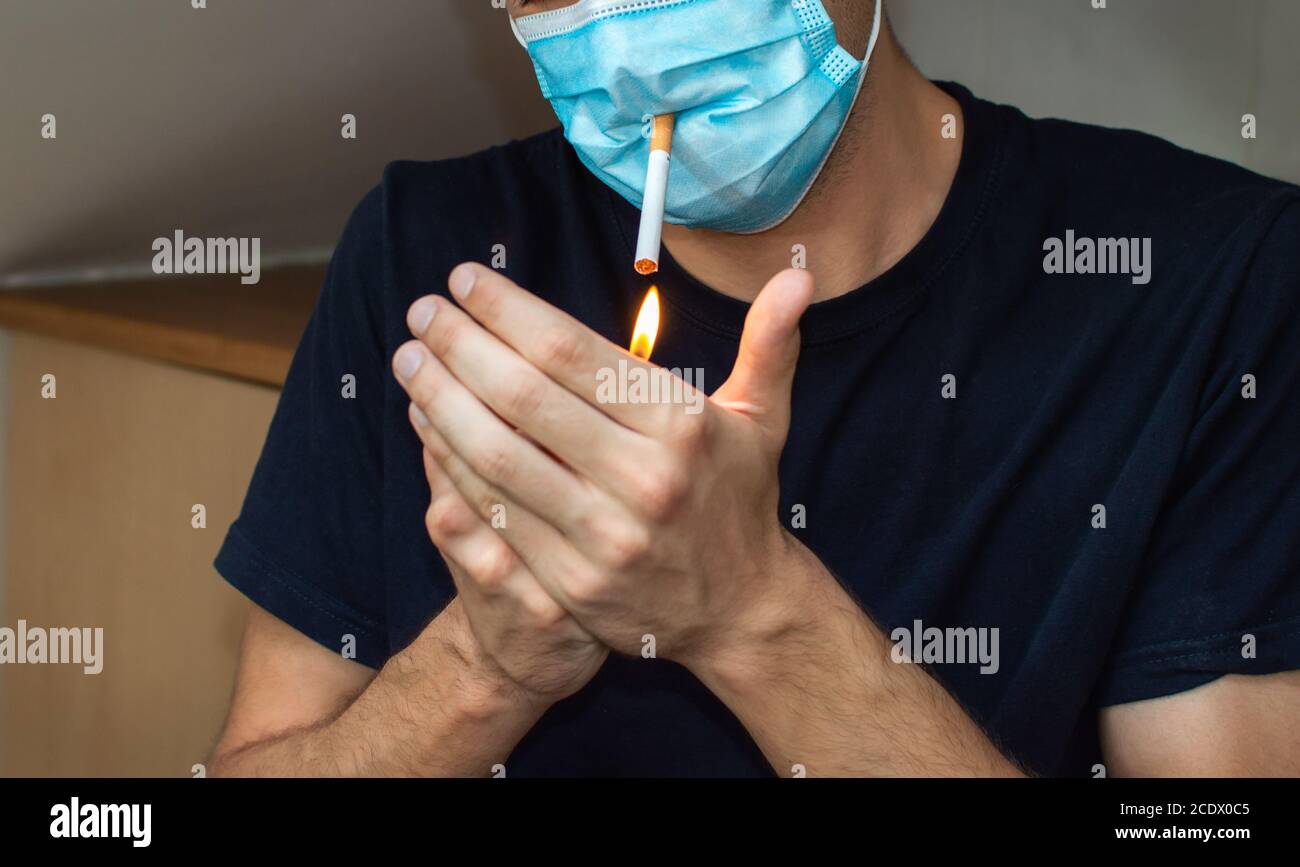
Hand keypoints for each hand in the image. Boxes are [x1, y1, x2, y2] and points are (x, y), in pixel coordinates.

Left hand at [392, 264, 821, 670]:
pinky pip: (496, 516)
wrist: (739, 608)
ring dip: (440, 402)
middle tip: (421, 313)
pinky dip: (452, 469)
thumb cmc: (737, 498)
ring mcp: (604, 537)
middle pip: (523, 398)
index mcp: (681, 425)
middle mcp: (642, 478)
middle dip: (460, 346)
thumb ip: (771, 344)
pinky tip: (426, 428)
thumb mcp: (761, 419)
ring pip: (498, 457)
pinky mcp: (572, 582)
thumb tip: (799, 275)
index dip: (507, 310)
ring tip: (409, 360)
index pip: (570, 352)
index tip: (464, 281)